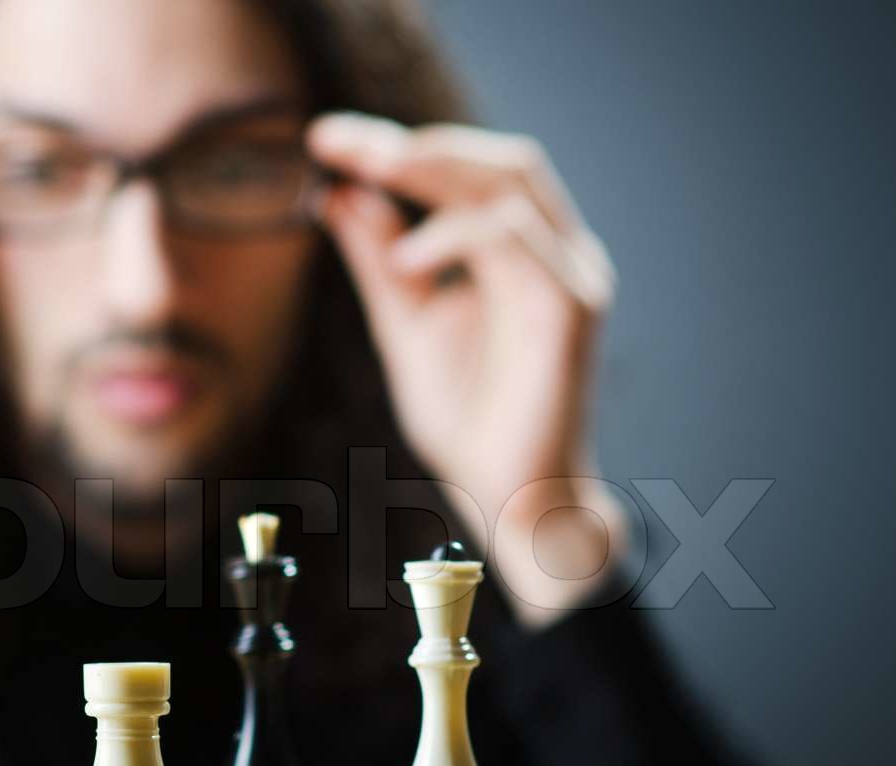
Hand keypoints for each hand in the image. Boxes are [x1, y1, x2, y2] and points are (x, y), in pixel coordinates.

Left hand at [307, 111, 621, 624]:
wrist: (509, 496)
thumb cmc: (466, 418)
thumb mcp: (404, 326)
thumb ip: (380, 262)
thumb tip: (340, 193)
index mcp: (518, 251)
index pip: (464, 172)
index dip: (395, 146)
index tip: (325, 138)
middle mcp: (552, 252)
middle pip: (495, 160)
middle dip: (412, 143)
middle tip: (336, 140)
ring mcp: (568, 276)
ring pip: (511, 183)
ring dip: (435, 167)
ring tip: (368, 170)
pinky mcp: (570, 310)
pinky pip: (517, 242)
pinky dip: (457, 235)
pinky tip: (407, 260)